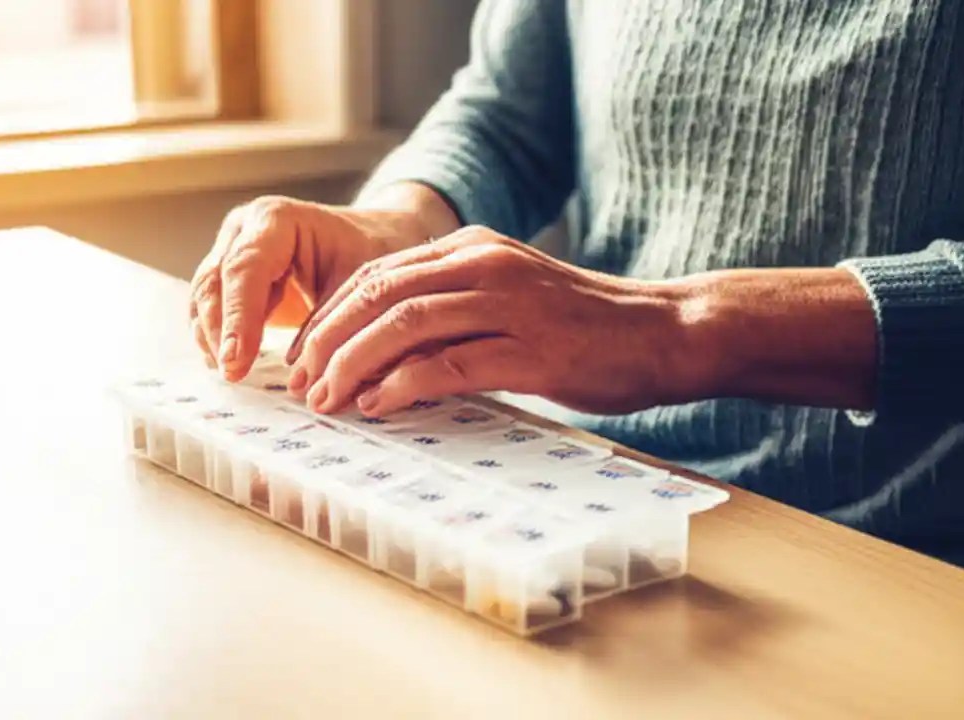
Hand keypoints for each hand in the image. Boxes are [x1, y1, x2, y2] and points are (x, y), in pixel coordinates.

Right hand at [189, 195, 435, 379]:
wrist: (373, 238)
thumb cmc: (371, 253)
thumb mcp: (360, 284)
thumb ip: (330, 326)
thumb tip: (303, 378)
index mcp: (276, 220)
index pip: (245, 269)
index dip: (238, 317)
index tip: (236, 361)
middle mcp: (245, 229)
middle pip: (215, 281)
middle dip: (220, 332)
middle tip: (232, 373)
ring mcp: (232, 249)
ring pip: (205, 296)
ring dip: (213, 337)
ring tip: (231, 373)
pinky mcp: (230, 275)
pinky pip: (211, 307)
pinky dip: (216, 336)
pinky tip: (230, 364)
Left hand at [285, 225, 703, 415]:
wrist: (663, 331)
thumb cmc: (581, 324)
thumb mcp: (507, 298)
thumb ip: (450, 311)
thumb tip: (384, 353)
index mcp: (471, 249)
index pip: (376, 274)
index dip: (329, 315)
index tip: (302, 353)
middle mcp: (483, 265)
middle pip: (378, 294)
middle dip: (326, 339)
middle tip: (299, 381)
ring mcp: (508, 305)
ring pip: (404, 325)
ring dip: (353, 364)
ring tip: (325, 398)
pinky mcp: (531, 351)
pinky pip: (450, 364)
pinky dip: (404, 385)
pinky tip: (377, 406)